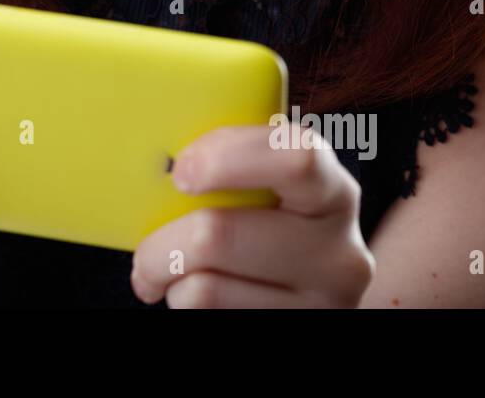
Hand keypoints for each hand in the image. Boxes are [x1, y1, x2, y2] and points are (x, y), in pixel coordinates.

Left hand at [130, 119, 373, 306]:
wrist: (312, 291)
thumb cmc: (276, 225)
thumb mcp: (273, 188)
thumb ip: (235, 162)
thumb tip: (157, 155)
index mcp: (333, 191)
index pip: (297, 158)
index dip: (226, 157)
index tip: (181, 173)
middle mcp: (339, 252)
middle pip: (219, 234)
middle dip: (162, 243)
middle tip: (145, 251)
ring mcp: (322, 302)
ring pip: (205, 287)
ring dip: (168, 279)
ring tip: (166, 274)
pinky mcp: (296, 328)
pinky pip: (210, 314)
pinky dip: (186, 303)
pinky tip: (193, 292)